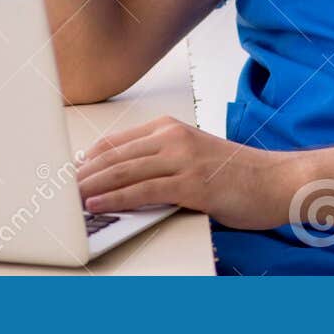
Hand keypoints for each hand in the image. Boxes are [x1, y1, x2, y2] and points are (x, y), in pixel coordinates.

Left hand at [74, 115, 299, 230]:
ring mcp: (182, 159)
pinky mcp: (191, 184)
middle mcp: (172, 138)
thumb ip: (162, 161)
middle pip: (113, 156)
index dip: (87, 160)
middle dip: (81, 174)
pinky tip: (96, 205)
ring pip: (122, 172)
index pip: (115, 143)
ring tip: (66, 199)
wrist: (278, 180)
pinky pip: (143, 191)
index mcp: (170, 128)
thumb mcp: (195, 155)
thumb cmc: (238, 174)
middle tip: (56, 190)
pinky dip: (114, 199)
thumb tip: (125, 179)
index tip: (66, 174)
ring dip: (89, 187)